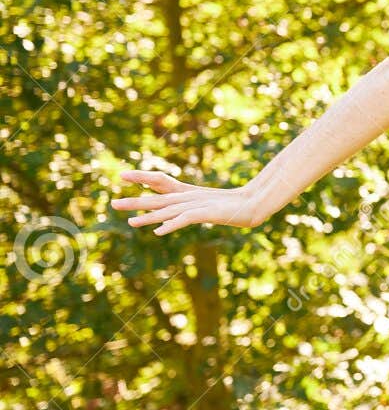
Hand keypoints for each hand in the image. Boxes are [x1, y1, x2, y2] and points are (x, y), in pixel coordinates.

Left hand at [111, 169, 265, 234]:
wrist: (255, 203)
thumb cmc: (235, 206)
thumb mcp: (210, 207)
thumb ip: (191, 211)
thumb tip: (173, 218)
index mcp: (188, 194)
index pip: (160, 186)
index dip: (142, 180)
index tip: (123, 177)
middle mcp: (188, 197)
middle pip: (157, 200)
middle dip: (135, 202)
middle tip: (113, 204)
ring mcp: (196, 205)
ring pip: (168, 210)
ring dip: (148, 216)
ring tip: (131, 223)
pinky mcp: (206, 213)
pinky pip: (185, 219)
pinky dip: (172, 224)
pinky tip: (160, 232)